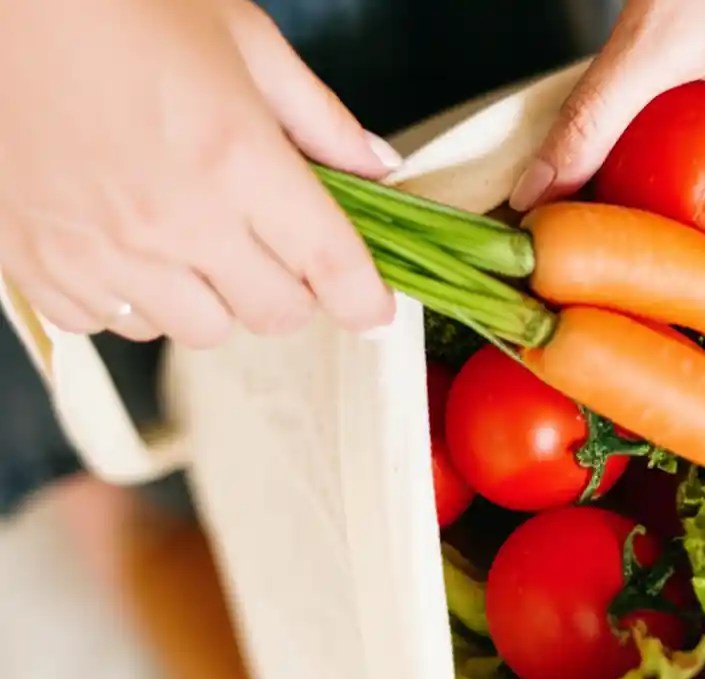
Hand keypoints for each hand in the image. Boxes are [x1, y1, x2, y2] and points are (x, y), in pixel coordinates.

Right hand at [0, 0, 398, 347]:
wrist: (3, 2)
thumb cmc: (125, 6)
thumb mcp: (246, 42)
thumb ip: (320, 119)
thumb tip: (377, 168)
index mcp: (235, 159)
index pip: (329, 265)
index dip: (365, 298)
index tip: (372, 308)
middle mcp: (173, 220)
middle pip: (275, 314)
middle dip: (294, 289)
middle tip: (278, 249)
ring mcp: (102, 252)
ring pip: (201, 330)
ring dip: (217, 298)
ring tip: (196, 239)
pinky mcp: (41, 267)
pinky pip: (117, 327)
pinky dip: (137, 301)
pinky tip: (131, 245)